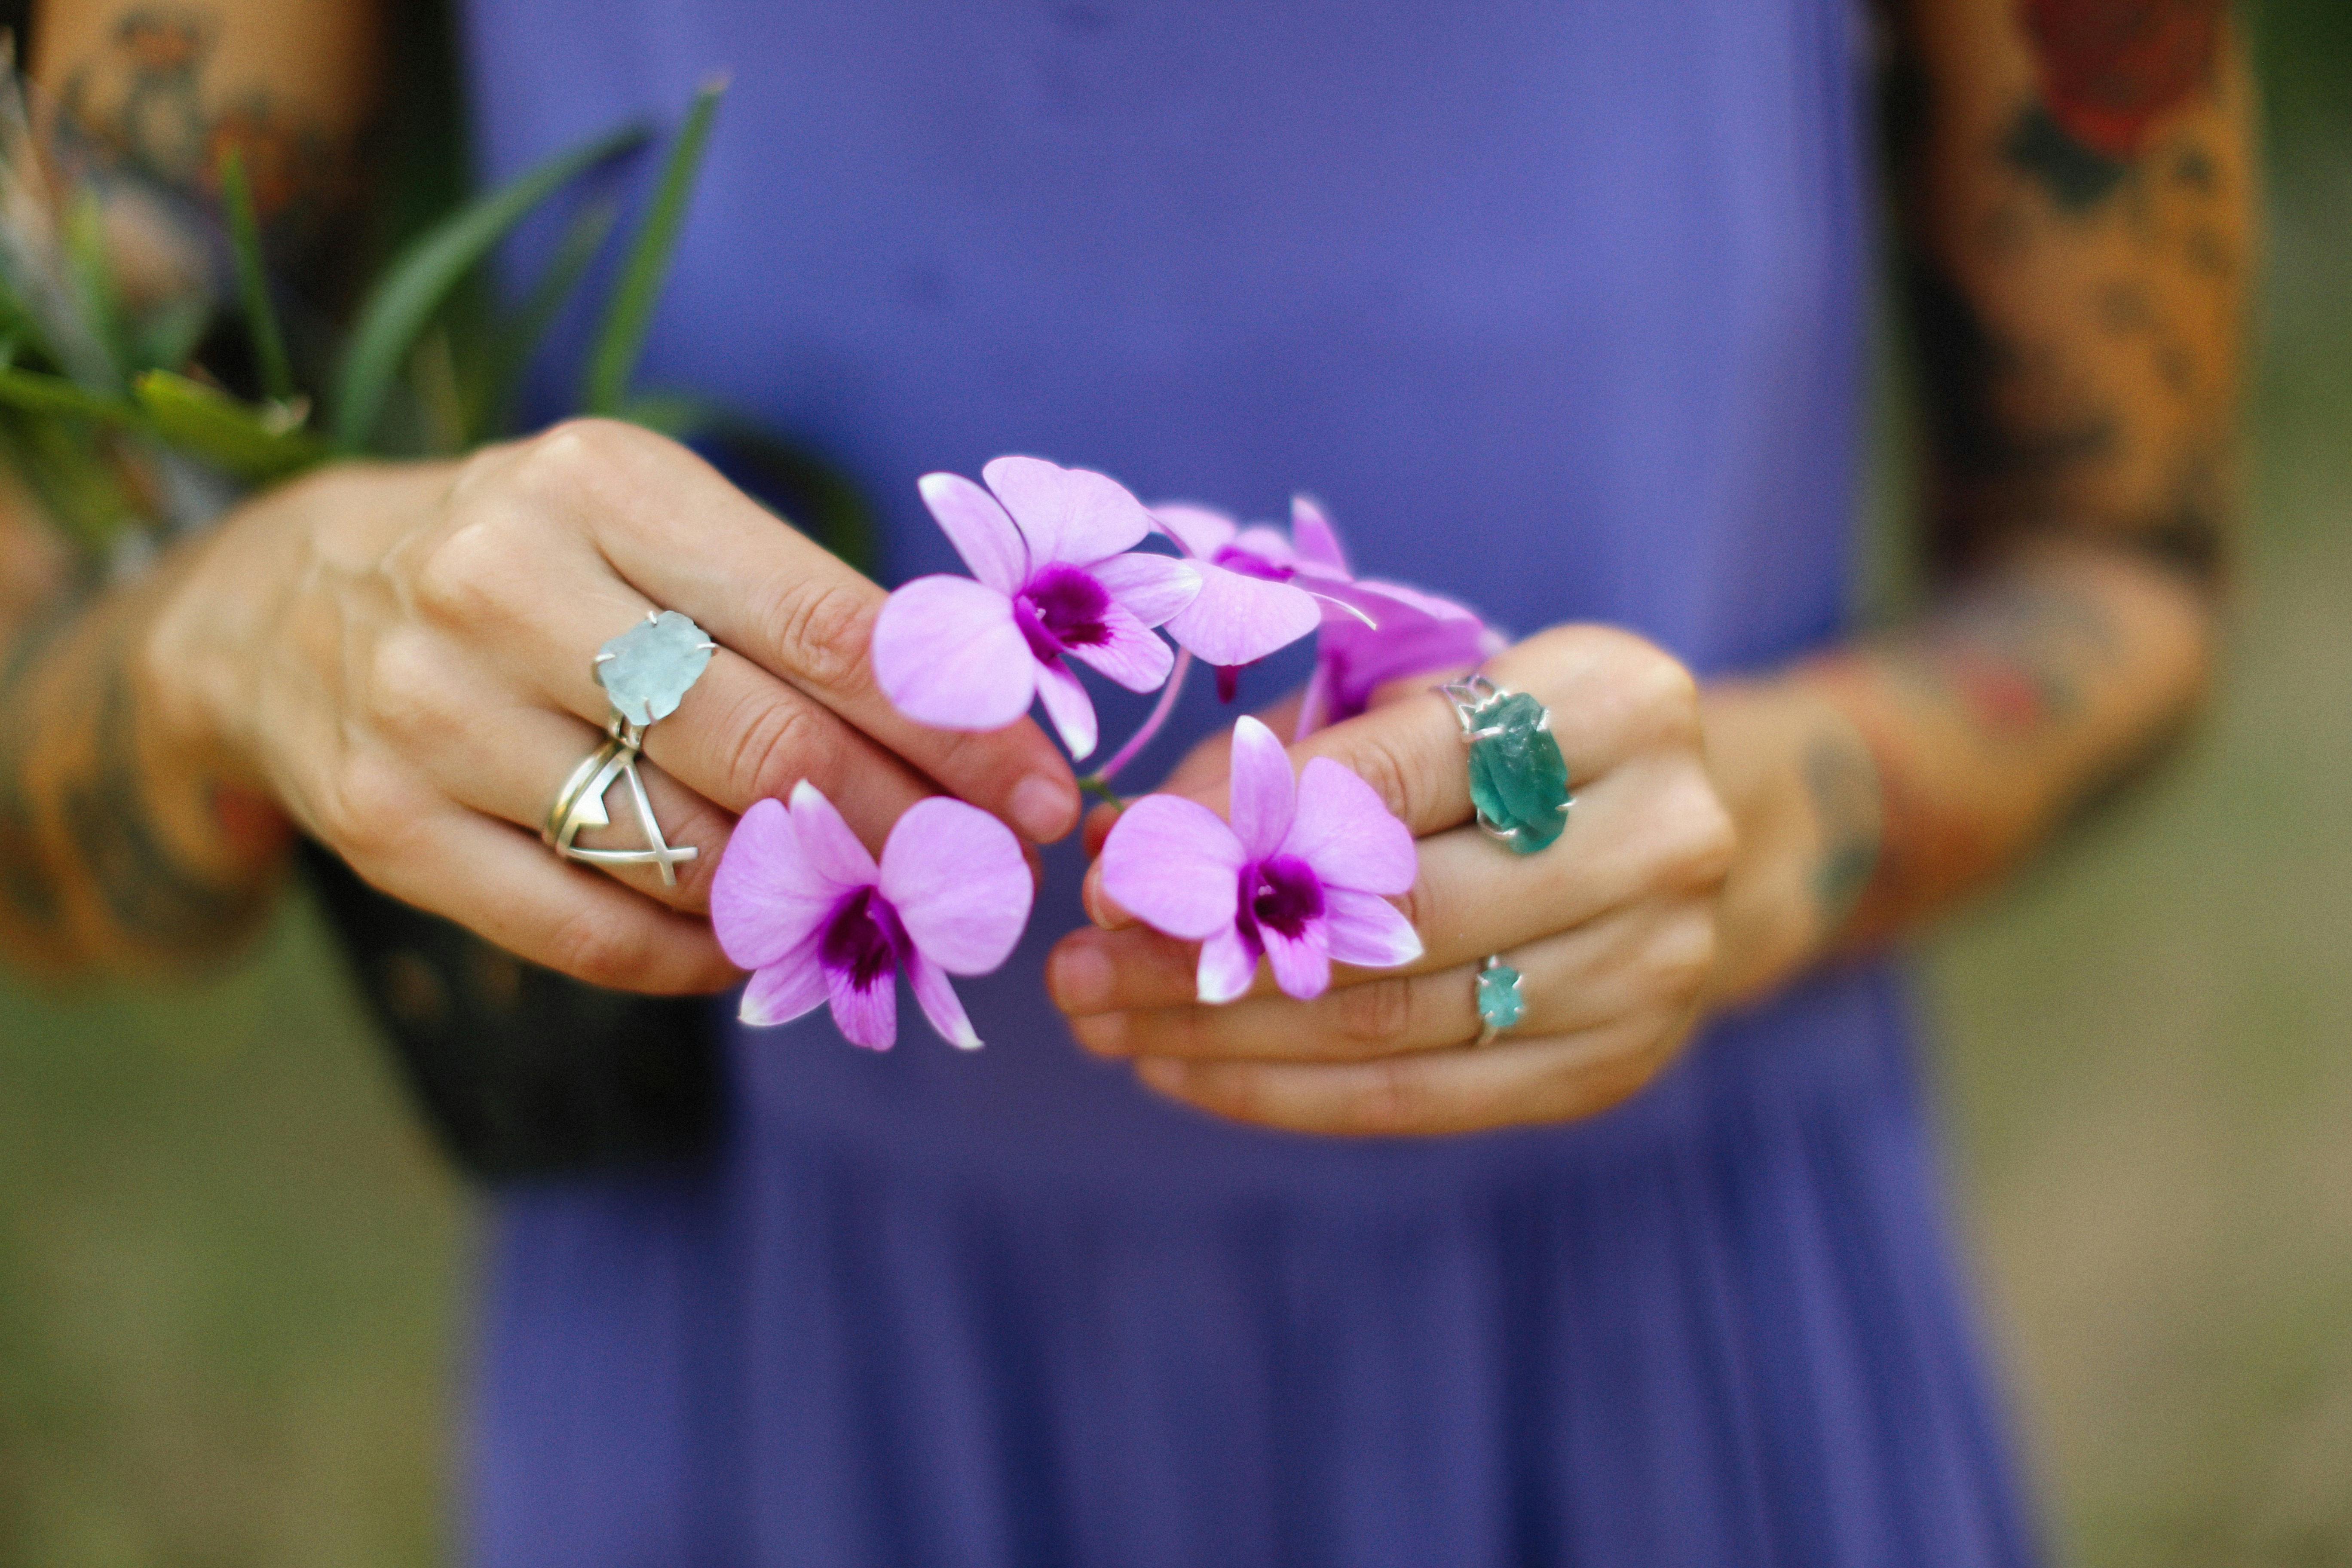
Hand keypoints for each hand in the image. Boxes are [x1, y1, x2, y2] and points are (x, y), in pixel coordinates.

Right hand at [140, 419, 1079, 991]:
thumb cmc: (534, 560)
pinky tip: (751, 941)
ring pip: (682, 850)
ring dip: (808, 898)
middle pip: (767, 748)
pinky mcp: (384, 826)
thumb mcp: (655, 526)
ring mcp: (430, 712)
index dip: (954, 725)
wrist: (284, 603)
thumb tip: (974, 730)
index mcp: (604, 483)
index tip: (1042, 792)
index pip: (825, 623)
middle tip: (990, 876)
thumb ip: (799, 609)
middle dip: (908, 827)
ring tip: (878, 904)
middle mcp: (504, 583)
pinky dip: (696, 955)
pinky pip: (588, 932)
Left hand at [1047, 626, 1736, 1134]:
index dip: (1245, 827)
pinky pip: (1423, 1100)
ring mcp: (1654, 964)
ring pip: (1397, 1022)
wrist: (1686, 832)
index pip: (1401, 774)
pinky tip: (1185, 1074)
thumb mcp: (1419, 701)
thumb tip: (1119, 843)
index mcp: (1616, 701)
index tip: (1112, 875)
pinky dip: (1286, 1093)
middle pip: (1398, 915)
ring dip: (1225, 1035)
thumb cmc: (1507, 746)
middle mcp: (1660, 834)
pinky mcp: (1617, 1066)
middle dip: (1210, 951)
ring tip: (1104, 1025)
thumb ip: (1279, 761)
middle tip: (1077, 971)